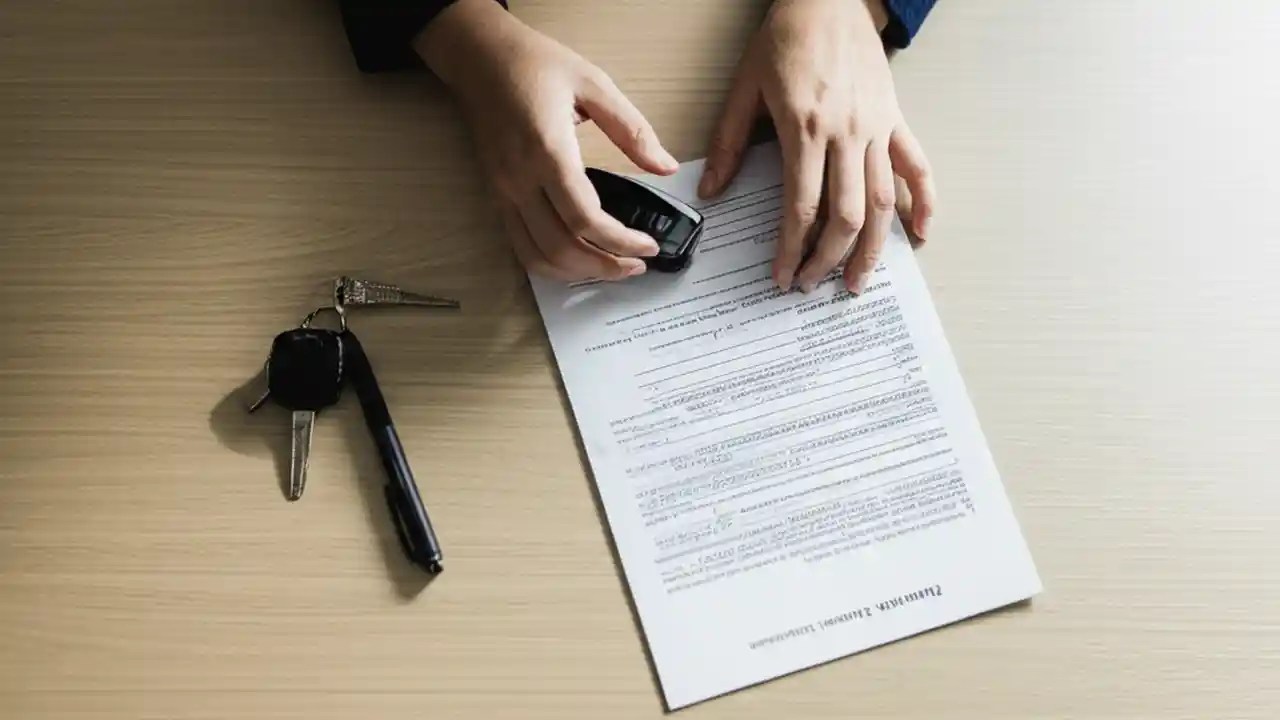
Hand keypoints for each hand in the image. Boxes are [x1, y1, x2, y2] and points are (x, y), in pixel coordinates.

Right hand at [416, 0, 678, 281]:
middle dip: (604, 267)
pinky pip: (520, 245)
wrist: (479, 55)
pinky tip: (577, 259)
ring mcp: (503, 191)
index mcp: (548, 150)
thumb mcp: (594, 84)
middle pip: (561, 248)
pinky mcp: (496, 194)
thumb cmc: (534, 63)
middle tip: (637, 266)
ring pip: (536, 257)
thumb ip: (632, 130)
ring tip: (610, 267)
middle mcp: (520, 178)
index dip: (621, 242)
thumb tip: (666, 166)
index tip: (649, 246)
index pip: (586, 218)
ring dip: (576, 274)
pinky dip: (550, 264)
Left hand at [698, 0, 935, 293]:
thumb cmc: (785, 39)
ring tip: (856, 281)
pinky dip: (924, 202)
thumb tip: (712, 193)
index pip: (801, 207)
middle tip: (811, 285)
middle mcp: (846, 134)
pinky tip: (919, 234)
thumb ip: (729, 143)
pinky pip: (917, 167)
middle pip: (845, 215)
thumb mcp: (745, 88)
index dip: (791, 249)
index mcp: (804, 129)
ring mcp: (876, 128)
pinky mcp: (895, 119)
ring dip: (871, 249)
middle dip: (827, 259)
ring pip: (882, 202)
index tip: (781, 275)